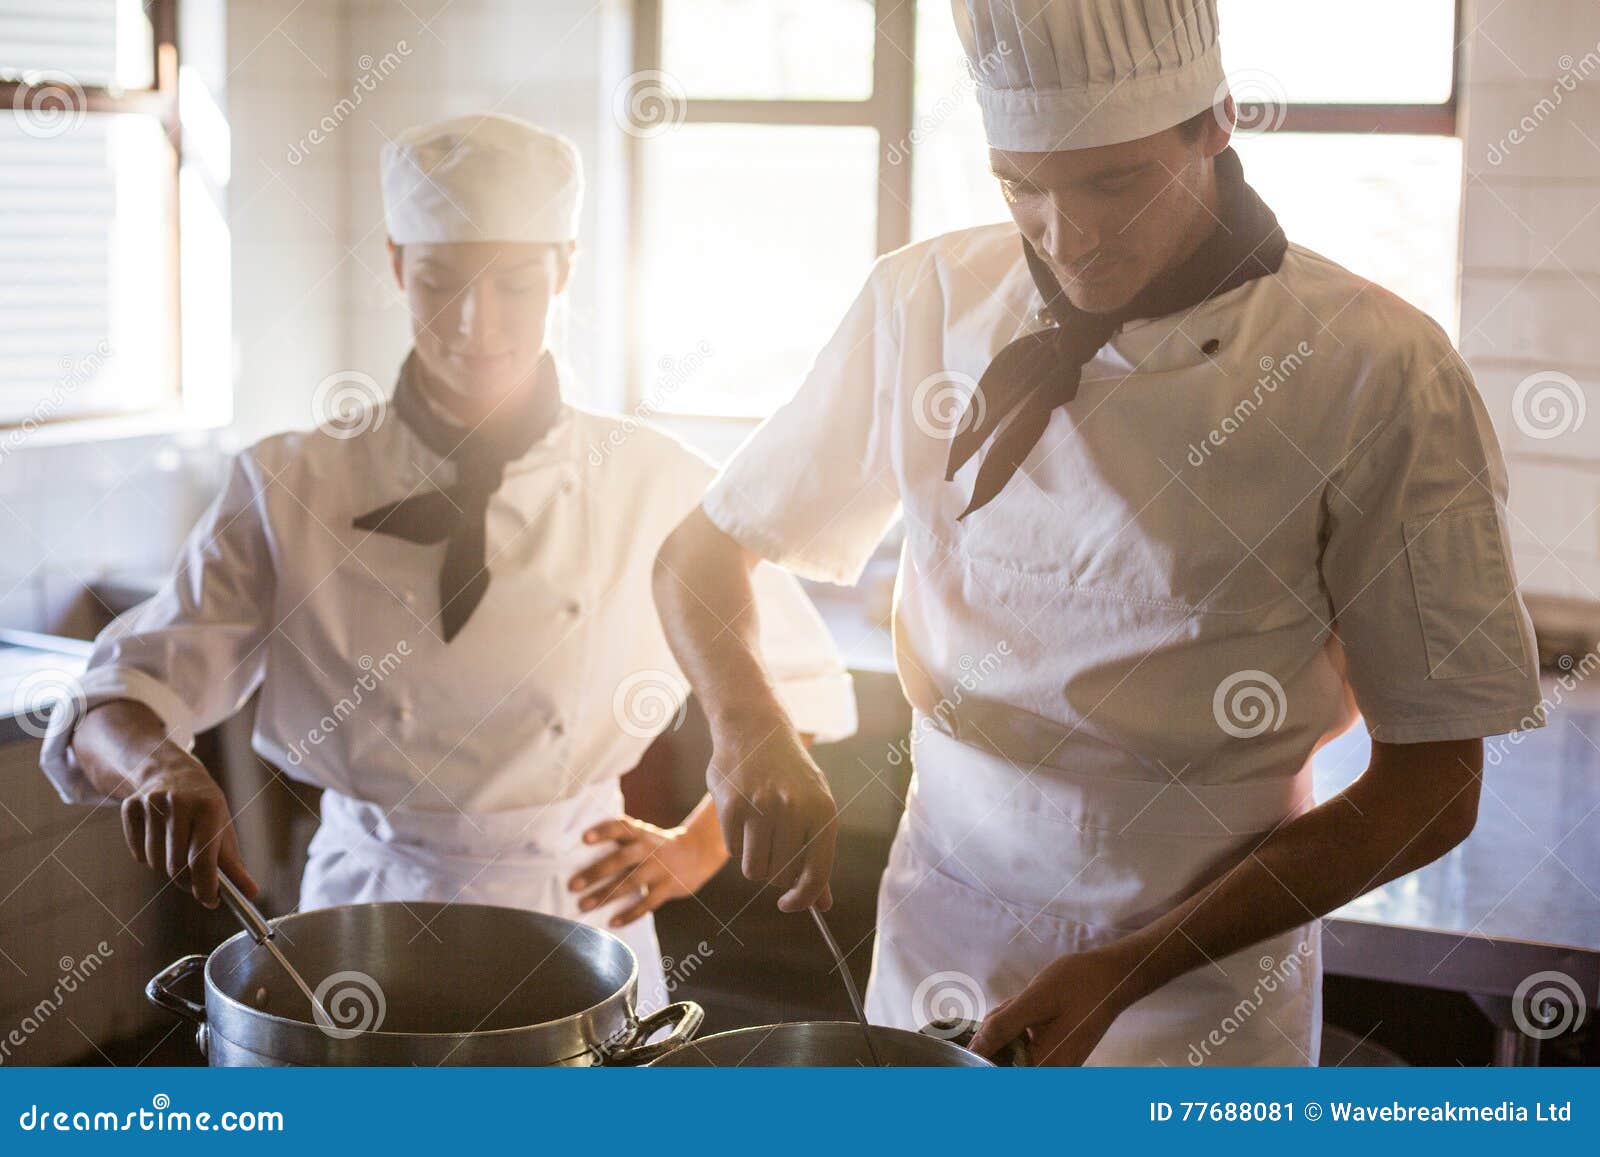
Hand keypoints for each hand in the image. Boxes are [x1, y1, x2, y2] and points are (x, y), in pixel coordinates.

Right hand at [120, 750, 257, 908]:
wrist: (170, 771)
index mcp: (208, 806)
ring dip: (168, 869)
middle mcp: (179, 802)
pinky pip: (138, 854)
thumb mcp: (223, 827)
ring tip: (178, 849)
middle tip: (196, 880)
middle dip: (188, 881)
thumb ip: (234, 864)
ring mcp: (152, 803)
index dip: (206, 886)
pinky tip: (160, 839)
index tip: (211, 901)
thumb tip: (251, 894)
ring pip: (156, 863)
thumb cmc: (203, 806)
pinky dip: (150, 857)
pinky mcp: (130, 807)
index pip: (203, 857)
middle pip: (176, 866)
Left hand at [568, 816, 728, 926]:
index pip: (621, 827)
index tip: (584, 838)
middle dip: (596, 872)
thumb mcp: (644, 835)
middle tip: (572, 885)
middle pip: (621, 860)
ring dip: (606, 895)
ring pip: (631, 884)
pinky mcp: (668, 888)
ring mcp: (660, 870)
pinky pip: (647, 904)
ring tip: (583, 906)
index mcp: (641, 834)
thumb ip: (620, 841)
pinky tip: (612, 922)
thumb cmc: (657, 846)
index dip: (603, 831)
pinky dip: (629, 914)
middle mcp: (649, 849)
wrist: (697, 853)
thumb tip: (579, 852)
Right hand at [708, 722, 836, 911]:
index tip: (788, 904)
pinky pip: (734, 852)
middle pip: (781, 876)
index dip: (802, 898)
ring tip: (756, 835)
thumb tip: (821, 904)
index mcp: (823, 812)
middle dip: (774, 874)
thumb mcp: (814, 806)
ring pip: (755, 870)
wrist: (754, 728)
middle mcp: (794, 810)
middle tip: (771, 850)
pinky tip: (741, 819)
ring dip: (754, 862)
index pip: (815, 874)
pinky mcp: (733, 806)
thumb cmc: (789, 774)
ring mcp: (762, 807)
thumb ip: (817, 855)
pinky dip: (736, 845)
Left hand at [969, 945, 1139, 1065]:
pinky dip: (1018, 1027)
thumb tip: (973, 1050)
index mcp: (1046, 1066)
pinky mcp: (1055, 1054)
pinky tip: (1029, 1007)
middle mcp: (1052, 1073)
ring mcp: (1055, 1065)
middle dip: (996, 1035)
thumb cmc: (1076, 985)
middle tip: (1011, 1007)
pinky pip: (1024, 1045)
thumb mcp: (1034, 1000)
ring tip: (1025, 1003)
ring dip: (1008, 1028)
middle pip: (1004, 1063)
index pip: (1000, 1075)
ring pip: (1011, 1051)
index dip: (982, 1058)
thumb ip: (1002, 1026)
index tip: (981, 1031)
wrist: (1111, 976)